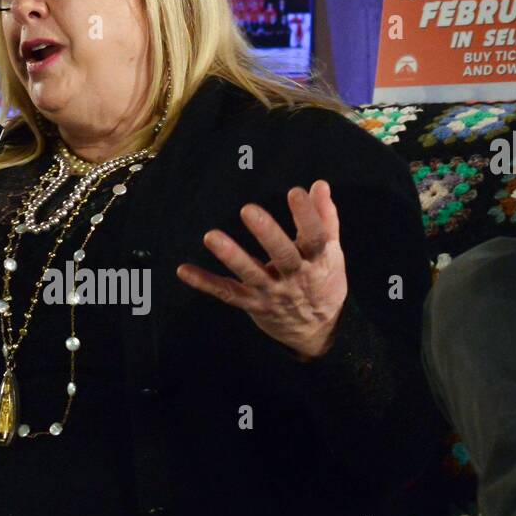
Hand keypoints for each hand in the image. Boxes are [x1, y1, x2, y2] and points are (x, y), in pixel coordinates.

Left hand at [176, 180, 347, 360]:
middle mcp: (295, 278)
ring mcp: (272, 293)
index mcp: (318, 262)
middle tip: (248, 210)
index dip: (307, 216)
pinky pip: (227, 293)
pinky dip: (204, 283)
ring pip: (251, 274)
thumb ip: (324, 218)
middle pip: (282, 255)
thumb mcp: (331, 253)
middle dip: (267, 233)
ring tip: (211, 236)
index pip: (314, 238)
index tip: (296, 192)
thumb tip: (319, 184)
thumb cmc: (323, 282)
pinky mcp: (253, 304)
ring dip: (231, 256)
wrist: (317, 331)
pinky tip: (183, 270)